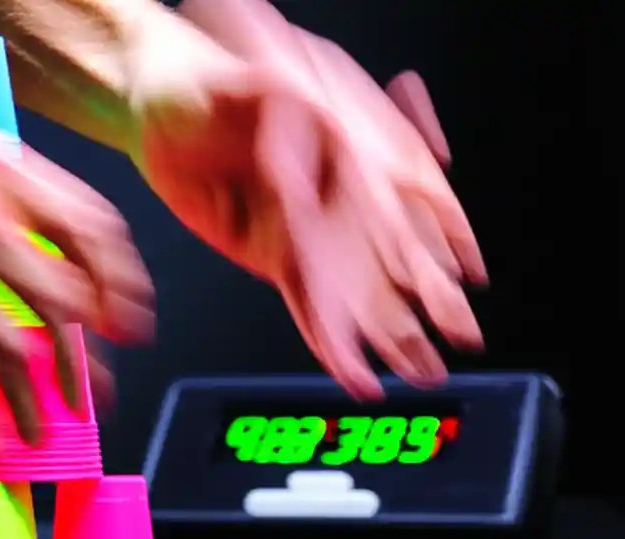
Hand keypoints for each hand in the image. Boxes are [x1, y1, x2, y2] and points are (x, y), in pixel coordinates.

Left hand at [127, 2, 484, 397]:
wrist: (160, 105)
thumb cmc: (211, 83)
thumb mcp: (254, 83)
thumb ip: (289, 112)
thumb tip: (310, 156)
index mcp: (347, 148)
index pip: (402, 196)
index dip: (438, 235)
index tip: (464, 271)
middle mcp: (335, 196)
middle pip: (392, 253)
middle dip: (429, 297)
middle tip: (462, 336)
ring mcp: (307, 232)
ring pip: (358, 289)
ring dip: (390, 330)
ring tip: (422, 369)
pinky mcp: (274, 257)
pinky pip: (308, 303)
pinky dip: (329, 337)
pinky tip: (351, 369)